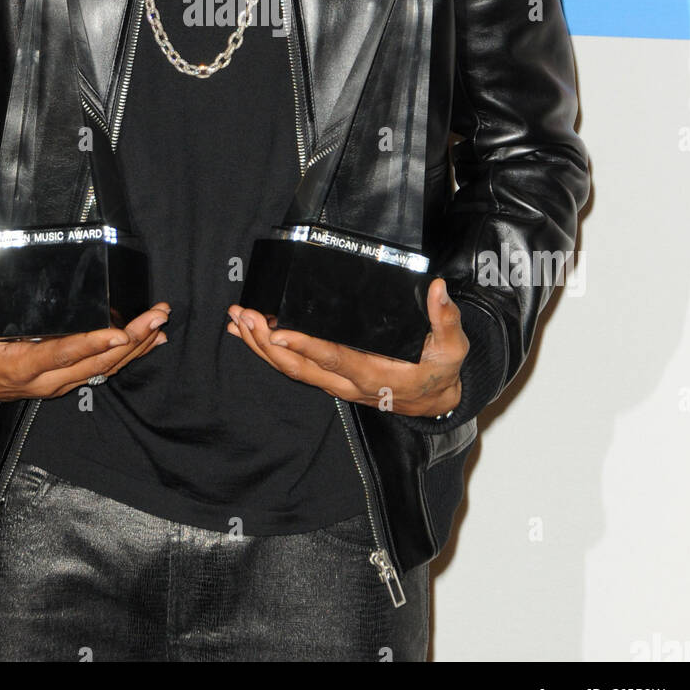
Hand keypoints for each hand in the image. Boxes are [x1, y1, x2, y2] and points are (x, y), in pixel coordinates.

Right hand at [0, 244, 169, 400]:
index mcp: (19, 366)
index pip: (60, 355)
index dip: (90, 344)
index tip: (118, 332)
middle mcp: (44, 379)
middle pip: (94, 364)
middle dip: (130, 341)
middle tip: (154, 318)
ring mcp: (57, 383)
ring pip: (103, 370)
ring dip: (136, 347)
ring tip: (159, 325)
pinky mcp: (65, 379)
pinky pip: (101, 370)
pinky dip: (128, 356)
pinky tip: (149, 341)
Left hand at [225, 277, 466, 416]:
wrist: (436, 400)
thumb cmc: (440, 370)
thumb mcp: (452, 347)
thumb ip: (445, 318)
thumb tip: (437, 289)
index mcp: (373, 374)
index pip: (333, 359)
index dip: (305, 346)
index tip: (278, 331)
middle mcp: (347, 383)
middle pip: (299, 367)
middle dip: (267, 343)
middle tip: (245, 316)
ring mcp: (335, 383)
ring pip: (290, 369)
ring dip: (260, 346)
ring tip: (237, 321)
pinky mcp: (329, 379)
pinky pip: (293, 367)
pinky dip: (268, 352)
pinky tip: (248, 335)